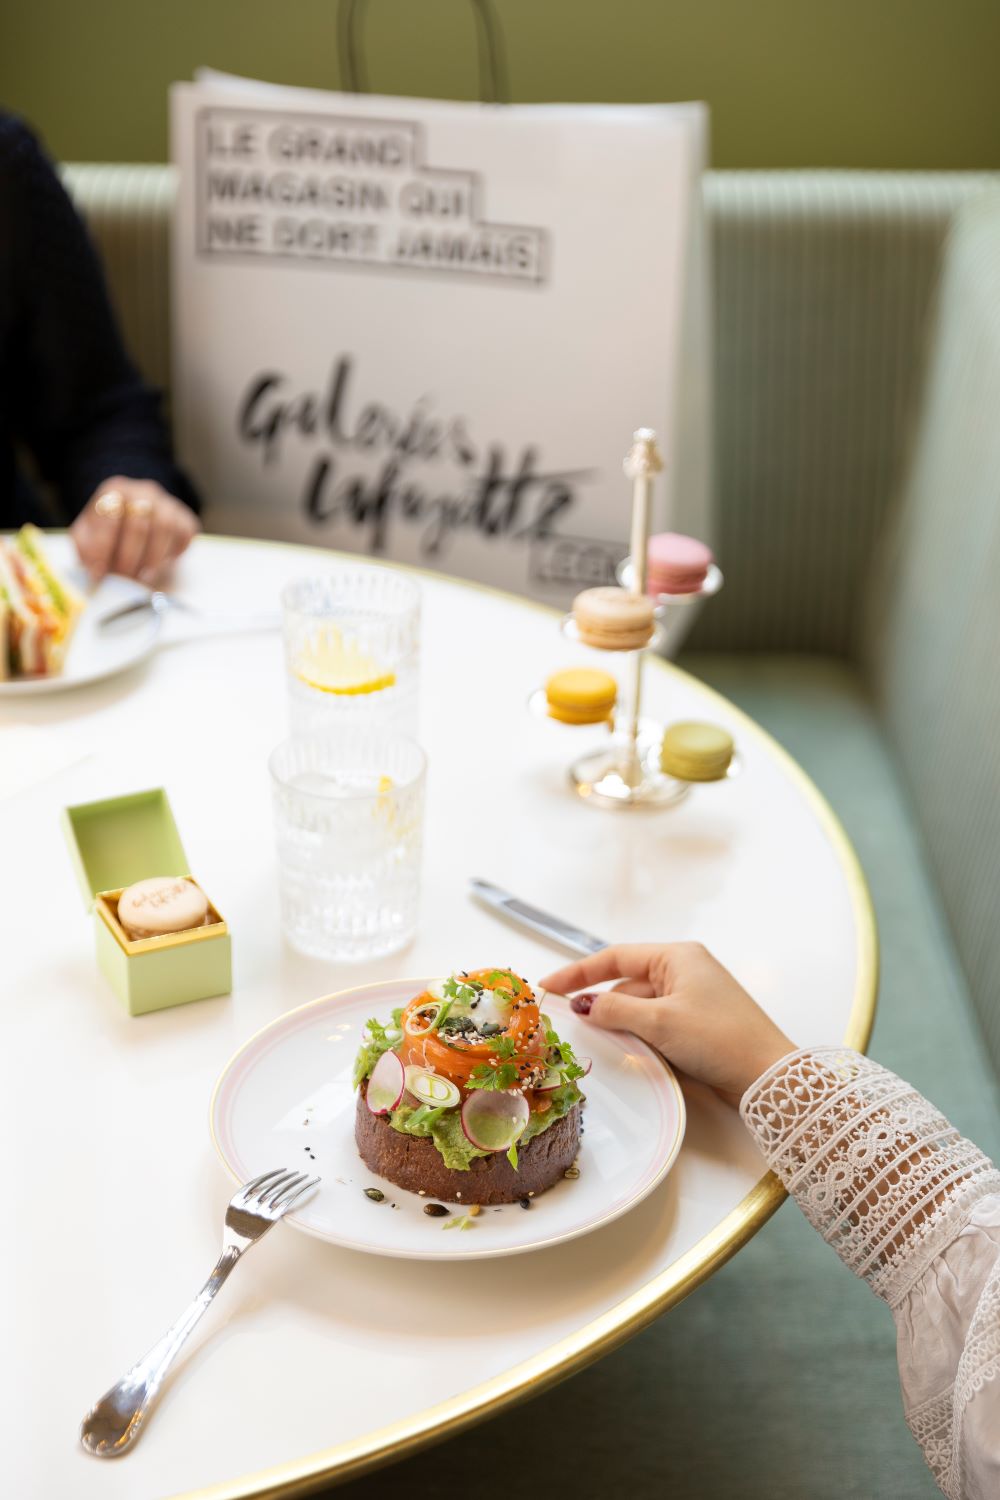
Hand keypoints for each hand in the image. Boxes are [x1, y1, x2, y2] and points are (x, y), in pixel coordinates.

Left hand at [71, 479, 199, 583]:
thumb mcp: (87, 536)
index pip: (108, 516)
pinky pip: (183, 536)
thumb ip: (86, 552)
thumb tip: (95, 573)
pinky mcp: (185, 518)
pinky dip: (173, 554)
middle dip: (129, 558)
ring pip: (164, 529)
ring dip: (152, 559)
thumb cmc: (109, 532)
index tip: (98, 574)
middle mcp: (142, 491)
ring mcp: (167, 503)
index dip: (102, 548)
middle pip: (138, 525)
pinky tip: (159, 566)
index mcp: (114, 491)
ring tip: (142, 578)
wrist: (135, 521)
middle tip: (123, 579)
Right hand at [540, 943, 794, 1106]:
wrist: (767, 1075)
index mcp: (677, 956)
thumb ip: (616, 1009)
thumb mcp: (660, 1021)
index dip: (578, 972)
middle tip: (567, 1022)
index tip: (548, 987)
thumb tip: (583, 1005)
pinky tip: (627, 1052)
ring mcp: (692, 998)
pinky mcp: (697, 1024)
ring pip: (639, 1006)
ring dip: (620, 1022)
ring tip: (595, 1041)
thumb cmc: (718, 1038)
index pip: (615, 957)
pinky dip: (639, 1035)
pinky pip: (655, 1023)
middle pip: (627, 981)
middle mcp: (684, 970)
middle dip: (600, 1002)